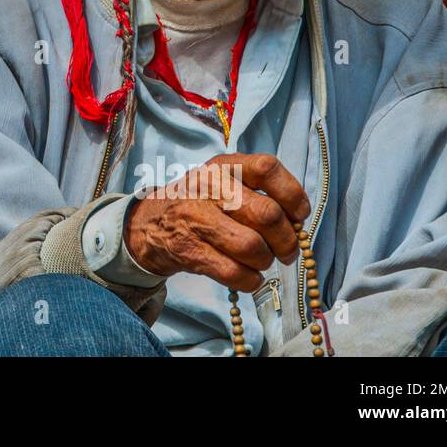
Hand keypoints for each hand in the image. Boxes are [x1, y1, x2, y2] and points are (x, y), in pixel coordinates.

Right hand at [124, 153, 311, 291]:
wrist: (148, 224)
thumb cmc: (198, 203)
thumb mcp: (222, 182)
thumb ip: (257, 192)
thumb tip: (296, 223)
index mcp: (224, 167)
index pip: (267, 168)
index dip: (292, 194)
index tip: (298, 214)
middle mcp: (210, 188)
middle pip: (267, 214)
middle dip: (286, 240)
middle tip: (287, 250)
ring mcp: (197, 219)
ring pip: (253, 247)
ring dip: (266, 261)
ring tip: (261, 261)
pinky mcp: (190, 250)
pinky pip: (235, 273)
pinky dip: (250, 280)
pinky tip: (248, 276)